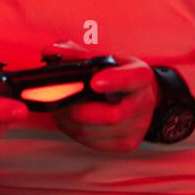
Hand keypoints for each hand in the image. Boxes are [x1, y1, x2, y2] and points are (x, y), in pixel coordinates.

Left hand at [43, 41, 157, 152]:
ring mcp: (138, 125)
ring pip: (98, 131)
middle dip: (83, 111)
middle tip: (65, 104)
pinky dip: (77, 132)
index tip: (94, 82)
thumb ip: (74, 54)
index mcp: (140, 75)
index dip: (114, 81)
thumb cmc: (113, 75)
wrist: (134, 97)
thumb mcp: (100, 59)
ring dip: (74, 123)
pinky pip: (96, 143)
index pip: (132, 78)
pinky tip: (73, 121)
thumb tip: (50, 51)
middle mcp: (144, 101)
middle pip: (113, 115)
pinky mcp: (128, 143)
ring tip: (64, 110)